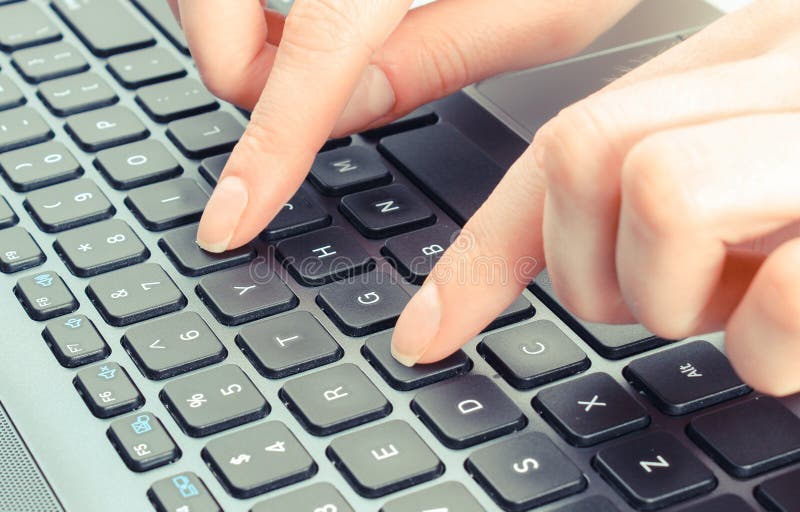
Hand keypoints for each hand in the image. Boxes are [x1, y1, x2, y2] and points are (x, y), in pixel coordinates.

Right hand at [171, 0, 637, 250]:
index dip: (266, 152)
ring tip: (323, 28)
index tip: (233, 219)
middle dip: (253, 70)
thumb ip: (435, 59)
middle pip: (208, 5)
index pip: (305, 53)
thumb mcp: (547, 1)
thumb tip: (341, 111)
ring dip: (246, 23)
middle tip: (325, 82)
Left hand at [391, 0, 799, 396]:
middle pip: (583, 150)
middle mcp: (780, 67)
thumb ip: (677, 172)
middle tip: (673, 299)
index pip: (568, 141)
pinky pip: (777, 289)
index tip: (425, 332)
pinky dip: (769, 345)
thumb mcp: (763, 166)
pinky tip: (799, 338)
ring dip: (682, 301)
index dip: (481, 251)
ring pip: (663, 199)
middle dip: (592, 271)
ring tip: (750, 304)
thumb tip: (577, 240)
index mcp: (741, 57)